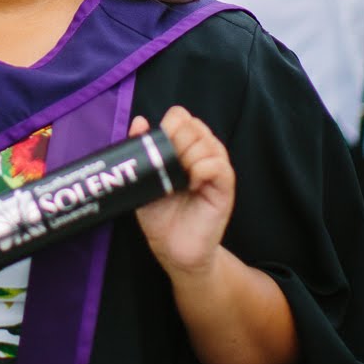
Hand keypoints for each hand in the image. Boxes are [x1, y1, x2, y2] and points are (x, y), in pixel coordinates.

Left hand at [130, 106, 234, 279]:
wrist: (171, 247)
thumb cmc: (159, 212)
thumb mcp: (144, 176)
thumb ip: (142, 148)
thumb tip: (139, 120)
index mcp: (184, 146)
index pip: (181, 116)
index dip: (169, 125)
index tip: (158, 146)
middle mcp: (203, 152)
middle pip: (194, 125)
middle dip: (176, 141)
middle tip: (168, 167)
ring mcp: (215, 168)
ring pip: (207, 141)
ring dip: (187, 156)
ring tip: (179, 178)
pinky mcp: (225, 187)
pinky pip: (218, 165)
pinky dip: (201, 169)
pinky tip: (191, 184)